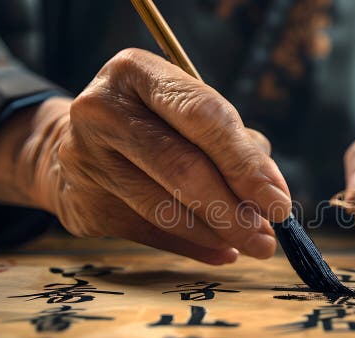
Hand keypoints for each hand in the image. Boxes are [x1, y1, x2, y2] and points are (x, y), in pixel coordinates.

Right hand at [0, 48, 291, 263]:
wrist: (76, 143)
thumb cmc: (153, 123)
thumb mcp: (186, 112)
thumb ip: (233, 144)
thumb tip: (269, 199)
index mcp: (135, 72)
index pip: (202, 115)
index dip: (245, 163)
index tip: (278, 203)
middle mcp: (102, 110)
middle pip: (182, 166)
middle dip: (233, 209)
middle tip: (266, 240)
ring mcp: (86, 158)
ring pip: (165, 208)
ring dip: (216, 233)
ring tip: (248, 243)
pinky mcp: (82, 202)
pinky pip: (150, 233)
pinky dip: (193, 246)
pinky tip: (220, 249)